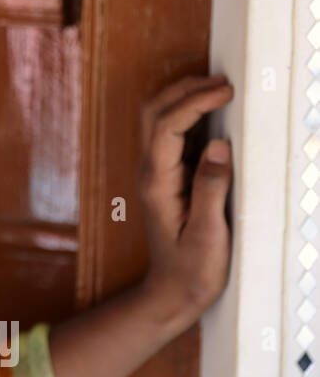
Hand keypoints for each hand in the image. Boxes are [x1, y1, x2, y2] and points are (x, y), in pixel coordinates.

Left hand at [136, 74, 234, 324]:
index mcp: (157, 182)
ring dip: (182, 98)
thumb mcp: (209, 234)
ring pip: (156, 120)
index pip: (167, 126)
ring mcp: (155, 172)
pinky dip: (187, 114)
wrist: (172, 293)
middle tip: (224, 83)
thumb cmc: (191, 270)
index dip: (195, 102)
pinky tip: (212, 113)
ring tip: (219, 90)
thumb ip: (212, 188)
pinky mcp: (166, 177)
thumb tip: (220, 145)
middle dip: (185, 90)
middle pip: (152, 113)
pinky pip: (169, 134)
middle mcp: (150, 172)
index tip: (227, 91)